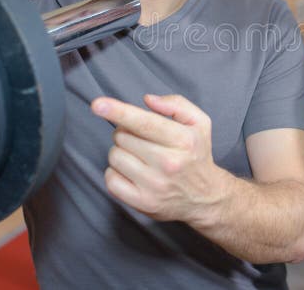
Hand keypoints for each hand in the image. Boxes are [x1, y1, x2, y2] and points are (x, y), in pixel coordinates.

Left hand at [91, 94, 224, 223]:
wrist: (205, 197)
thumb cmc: (197, 154)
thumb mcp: (199, 123)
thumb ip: (177, 104)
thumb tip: (148, 100)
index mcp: (183, 140)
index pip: (144, 122)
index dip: (118, 111)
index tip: (98, 104)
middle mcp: (169, 163)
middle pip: (123, 137)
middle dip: (126, 132)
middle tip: (142, 140)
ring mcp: (155, 185)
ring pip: (115, 156)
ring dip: (121, 152)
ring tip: (139, 156)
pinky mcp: (143, 203)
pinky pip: (110, 179)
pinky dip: (115, 172)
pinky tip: (131, 171)